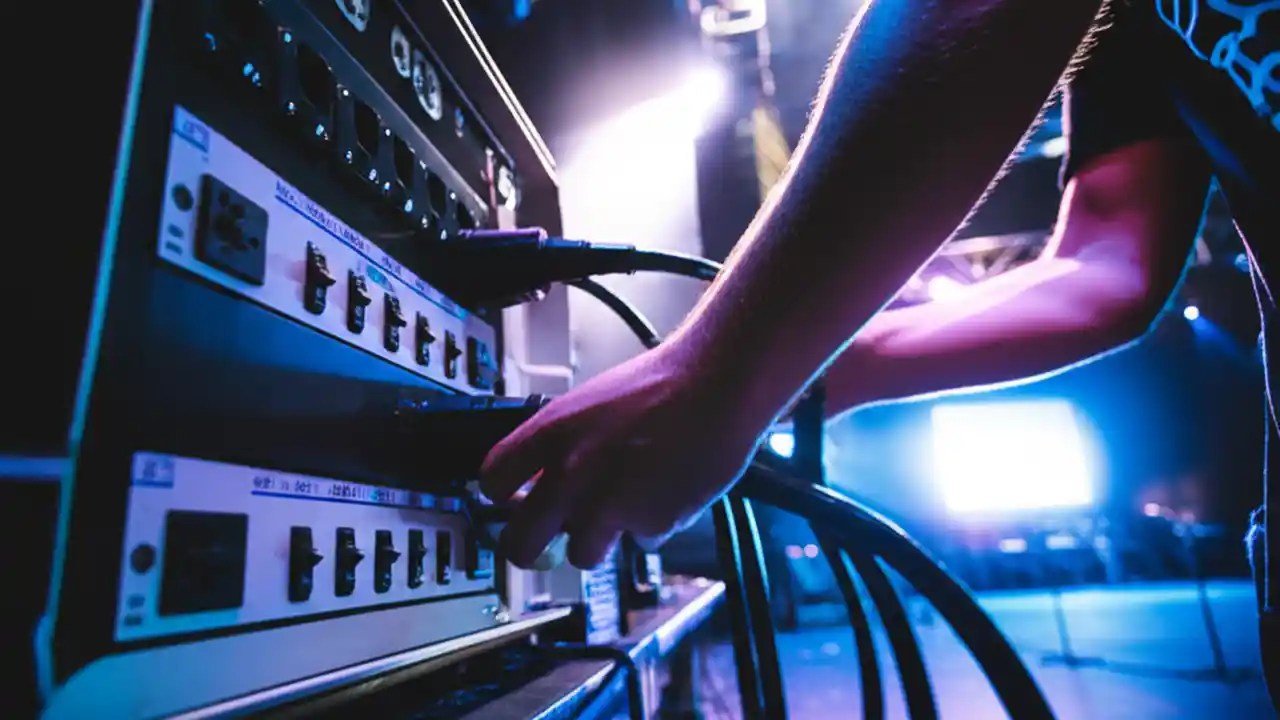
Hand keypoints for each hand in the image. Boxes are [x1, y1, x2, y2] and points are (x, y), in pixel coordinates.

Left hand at [480, 341, 770, 568]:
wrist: (717, 385)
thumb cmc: (661, 386)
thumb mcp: (591, 405)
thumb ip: (563, 446)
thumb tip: (543, 483)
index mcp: (551, 432)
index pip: (494, 480)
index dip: (500, 498)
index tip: (511, 504)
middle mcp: (571, 473)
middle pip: (521, 542)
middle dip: (530, 551)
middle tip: (541, 549)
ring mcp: (608, 505)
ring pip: (581, 554)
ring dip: (599, 541)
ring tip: (623, 509)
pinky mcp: (649, 524)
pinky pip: (638, 541)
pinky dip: (650, 526)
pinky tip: (666, 493)